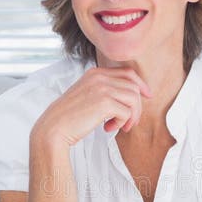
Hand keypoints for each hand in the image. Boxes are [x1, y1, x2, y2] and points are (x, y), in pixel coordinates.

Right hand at [29, 64, 152, 147]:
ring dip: (131, 116)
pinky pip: (126, 112)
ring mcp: (102, 88)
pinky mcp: (104, 102)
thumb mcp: (87, 97)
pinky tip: (108, 128)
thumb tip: (133, 97)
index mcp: (95, 73)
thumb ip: (105, 92)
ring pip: (134, 99)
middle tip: (129, 122)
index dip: (141, 84)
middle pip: (134, 86)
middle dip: (137, 106)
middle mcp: (99, 77)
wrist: (53, 128)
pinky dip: (122, 123)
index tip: (147, 96)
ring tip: (120, 127)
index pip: (127, 73)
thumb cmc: (70, 118)